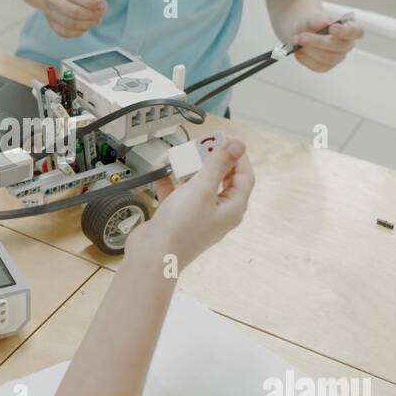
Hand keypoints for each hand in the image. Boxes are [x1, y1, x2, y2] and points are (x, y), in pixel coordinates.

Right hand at [41, 0, 105, 38]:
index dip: (91, 2)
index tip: (101, 4)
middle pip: (73, 12)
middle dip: (91, 15)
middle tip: (101, 13)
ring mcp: (49, 13)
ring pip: (70, 24)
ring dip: (88, 24)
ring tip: (96, 20)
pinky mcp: (51, 24)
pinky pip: (66, 33)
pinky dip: (79, 32)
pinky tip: (87, 26)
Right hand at [128, 140, 254, 269]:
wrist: (152, 256)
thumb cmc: (180, 226)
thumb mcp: (202, 189)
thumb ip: (218, 164)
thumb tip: (238, 145)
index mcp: (232, 208)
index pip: (244, 177)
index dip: (237, 156)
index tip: (224, 139)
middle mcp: (218, 213)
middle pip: (221, 179)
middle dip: (211, 161)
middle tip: (200, 145)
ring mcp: (198, 216)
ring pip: (199, 186)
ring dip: (189, 170)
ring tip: (179, 157)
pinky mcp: (178, 218)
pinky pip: (179, 194)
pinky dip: (171, 183)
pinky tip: (161, 173)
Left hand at [292, 11, 363, 72]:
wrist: (303, 30)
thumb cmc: (313, 22)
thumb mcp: (314, 16)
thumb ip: (319, 19)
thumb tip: (324, 23)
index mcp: (350, 29)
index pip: (356, 32)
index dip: (346, 31)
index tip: (332, 27)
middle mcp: (346, 45)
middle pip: (339, 47)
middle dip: (318, 41)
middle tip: (301, 37)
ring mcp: (337, 57)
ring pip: (328, 58)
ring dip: (310, 50)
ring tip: (297, 41)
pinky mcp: (325, 66)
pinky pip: (317, 66)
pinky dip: (305, 58)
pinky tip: (298, 50)